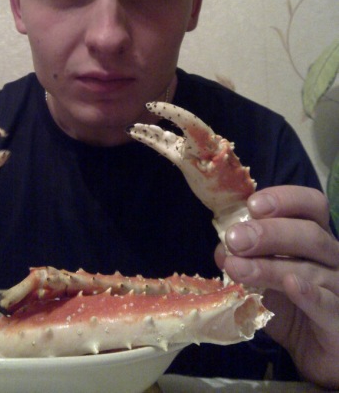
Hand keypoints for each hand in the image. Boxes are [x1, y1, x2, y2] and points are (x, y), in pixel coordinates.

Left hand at [215, 185, 338, 387]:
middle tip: (235, 238)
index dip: (285, 199)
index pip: (311, 205)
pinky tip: (291, 285)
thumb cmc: (291, 306)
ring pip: (312, 270)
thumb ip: (245, 259)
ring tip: (237, 267)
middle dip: (269, 233)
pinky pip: (329, 304)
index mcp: (316, 237)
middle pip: (310, 234)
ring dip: (271, 266)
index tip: (252, 205)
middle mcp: (334, 257)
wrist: (316, 353)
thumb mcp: (263, 278)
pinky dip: (310, 294)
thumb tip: (223, 249)